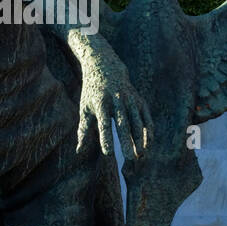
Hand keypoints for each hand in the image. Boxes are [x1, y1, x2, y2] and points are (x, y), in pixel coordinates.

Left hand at [73, 33, 151, 161]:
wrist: (106, 67)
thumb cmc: (92, 93)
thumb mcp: (85, 108)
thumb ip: (83, 130)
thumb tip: (79, 151)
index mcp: (100, 102)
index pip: (104, 122)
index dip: (106, 137)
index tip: (108, 152)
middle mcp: (117, 100)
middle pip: (123, 123)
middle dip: (127, 141)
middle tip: (129, 158)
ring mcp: (130, 99)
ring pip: (137, 121)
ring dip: (140, 139)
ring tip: (140, 156)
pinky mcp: (139, 100)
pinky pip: (146, 118)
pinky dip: (148, 131)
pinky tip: (147, 146)